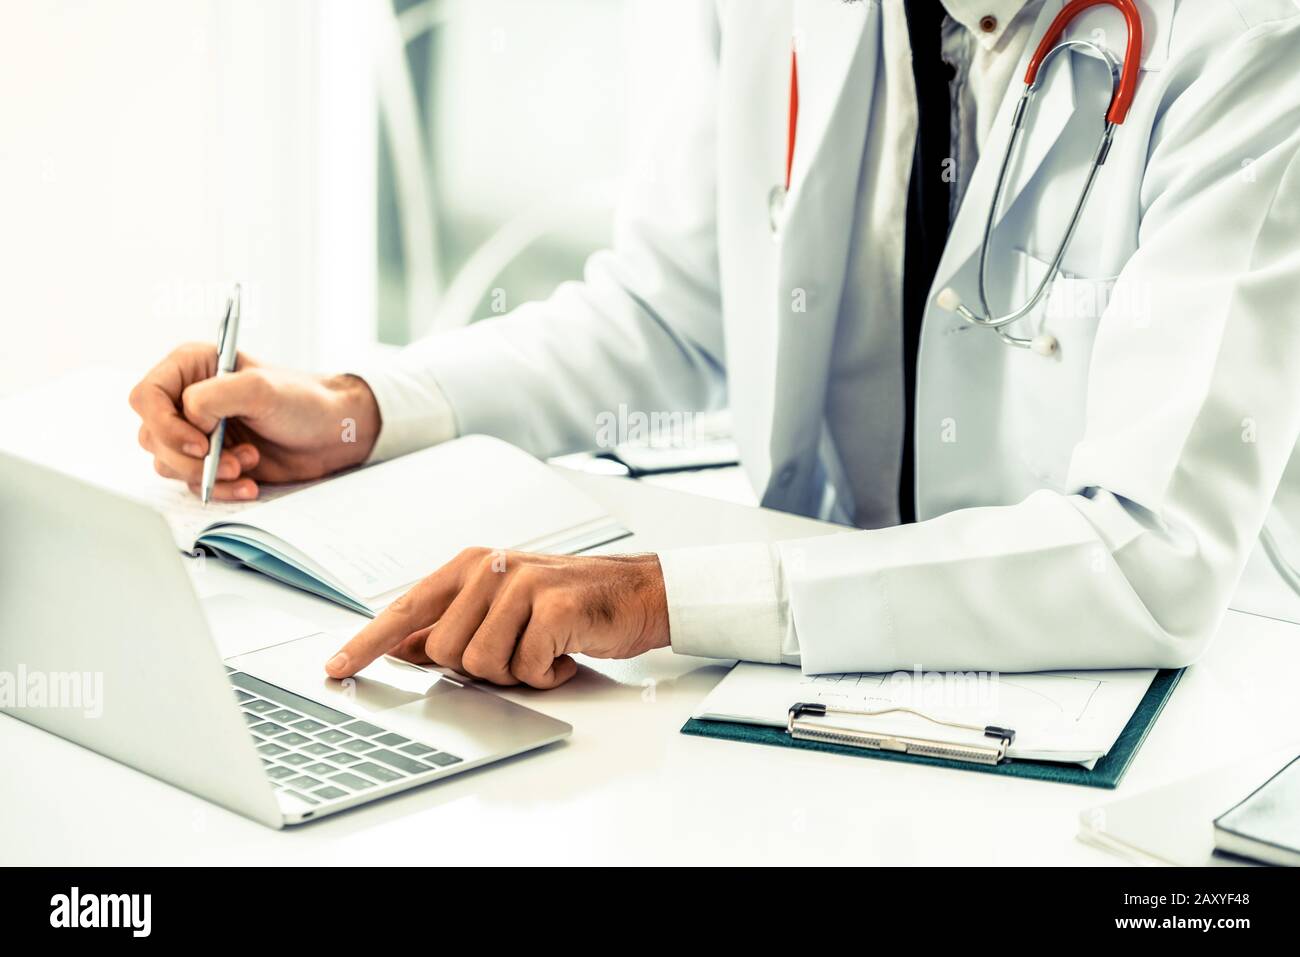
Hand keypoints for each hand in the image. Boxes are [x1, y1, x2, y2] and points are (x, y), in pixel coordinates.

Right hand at [128, 343, 380, 499]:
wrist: (332, 433)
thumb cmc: (303, 401)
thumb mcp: (260, 388)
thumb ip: (212, 397)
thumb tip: (188, 421)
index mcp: (190, 367)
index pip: (146, 396)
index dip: (164, 425)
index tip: (200, 443)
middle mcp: (186, 398)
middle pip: (151, 435)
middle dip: (189, 457)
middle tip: (234, 460)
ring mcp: (197, 431)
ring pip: (167, 463)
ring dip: (207, 473)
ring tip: (249, 464)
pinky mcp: (211, 460)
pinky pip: (193, 482)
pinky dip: (220, 488)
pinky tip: (250, 483)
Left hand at [324, 548, 670, 688]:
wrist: (639, 593)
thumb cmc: (572, 603)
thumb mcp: (505, 607)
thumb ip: (455, 625)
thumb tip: (406, 649)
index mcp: (472, 565)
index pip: (406, 607)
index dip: (368, 642)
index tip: (336, 668)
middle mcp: (491, 567)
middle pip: (445, 651)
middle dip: (481, 667)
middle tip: (519, 651)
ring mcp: (521, 585)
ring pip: (481, 664)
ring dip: (516, 672)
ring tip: (544, 649)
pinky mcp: (552, 606)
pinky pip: (524, 668)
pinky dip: (546, 674)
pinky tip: (564, 652)